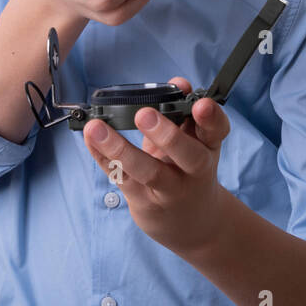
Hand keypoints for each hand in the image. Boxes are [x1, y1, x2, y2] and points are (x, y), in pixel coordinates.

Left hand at [83, 76, 230, 257]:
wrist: (193, 223)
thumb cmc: (189, 169)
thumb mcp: (195, 140)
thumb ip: (184, 110)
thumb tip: (177, 82)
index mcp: (208, 147)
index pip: (217, 130)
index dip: (211, 117)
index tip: (201, 104)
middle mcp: (194, 171)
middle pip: (188, 156)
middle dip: (167, 135)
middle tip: (143, 114)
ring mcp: (169, 190)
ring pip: (147, 172)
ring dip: (120, 149)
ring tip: (96, 128)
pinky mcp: (145, 202)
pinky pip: (121, 178)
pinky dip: (102, 157)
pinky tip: (89, 139)